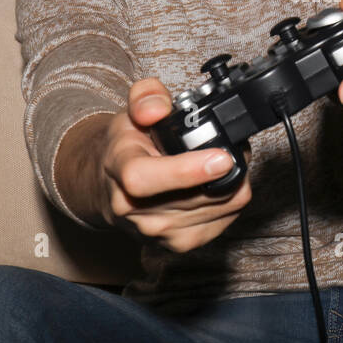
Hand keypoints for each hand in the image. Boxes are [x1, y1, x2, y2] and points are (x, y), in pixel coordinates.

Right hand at [98, 77, 251, 252]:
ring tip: (222, 162)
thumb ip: (145, 97)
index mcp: (121, 170)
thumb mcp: (130, 111)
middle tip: (232, 146)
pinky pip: (224, 220)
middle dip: (226, 168)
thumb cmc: (126, 148)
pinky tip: (218, 184)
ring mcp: (158, 232)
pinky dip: (231, 200)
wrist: (110, 188)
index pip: (146, 180)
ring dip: (232, 182)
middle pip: (196, 196)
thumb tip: (159, 108)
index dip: (188, 171)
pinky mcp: (179, 244)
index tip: (221, 158)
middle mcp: (135, 209)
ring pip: (218, 208)